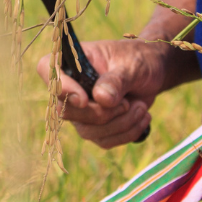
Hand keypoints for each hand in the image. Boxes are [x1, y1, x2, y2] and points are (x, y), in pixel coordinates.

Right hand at [36, 38, 182, 148]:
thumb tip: (101, 99)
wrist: (154, 73)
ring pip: (87, 131)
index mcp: (74, 60)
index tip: (84, 99)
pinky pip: (104, 141)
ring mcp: (81, 110)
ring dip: (120, 124)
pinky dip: (128, 132)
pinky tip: (143, 116)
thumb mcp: (132, 65)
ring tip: (141, 107)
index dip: (60, 87)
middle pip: (65, 110)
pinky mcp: (96, 127)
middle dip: (101, 114)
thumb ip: (116, 80)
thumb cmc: (139, 60)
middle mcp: (71, 86)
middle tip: (127, 102)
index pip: (47, 69)